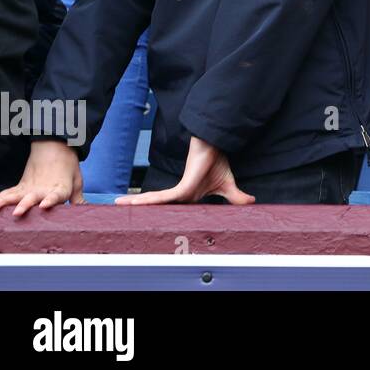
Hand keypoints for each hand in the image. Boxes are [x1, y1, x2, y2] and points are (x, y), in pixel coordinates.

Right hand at [0, 141, 82, 216]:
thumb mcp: (77, 182)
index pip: (55, 195)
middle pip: (32, 198)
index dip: (50, 201)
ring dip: (4, 202)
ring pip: (15, 195)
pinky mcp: (21, 186)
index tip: (44, 205)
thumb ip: (78, 198)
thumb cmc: (68, 168)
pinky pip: (7, 193)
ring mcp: (30, 188)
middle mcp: (42, 190)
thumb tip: (85, 208)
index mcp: (59, 189)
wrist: (56, 147)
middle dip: (24, 205)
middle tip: (17, 212)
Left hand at [116, 135, 253, 204]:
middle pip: (156, 206)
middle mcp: (180, 196)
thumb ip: (236, 197)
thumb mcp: (228, 185)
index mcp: (187, 197)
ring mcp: (179, 192)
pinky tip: (134, 203)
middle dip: (138, 209)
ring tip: (118, 205)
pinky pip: (162, 199)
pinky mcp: (182, 188)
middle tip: (118, 213)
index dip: (156, 214)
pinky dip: (148, 201)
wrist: (216, 147)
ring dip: (136, 204)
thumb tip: (252, 202)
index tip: (142, 222)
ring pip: (155, 202)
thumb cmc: (217, 163)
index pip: (169, 209)